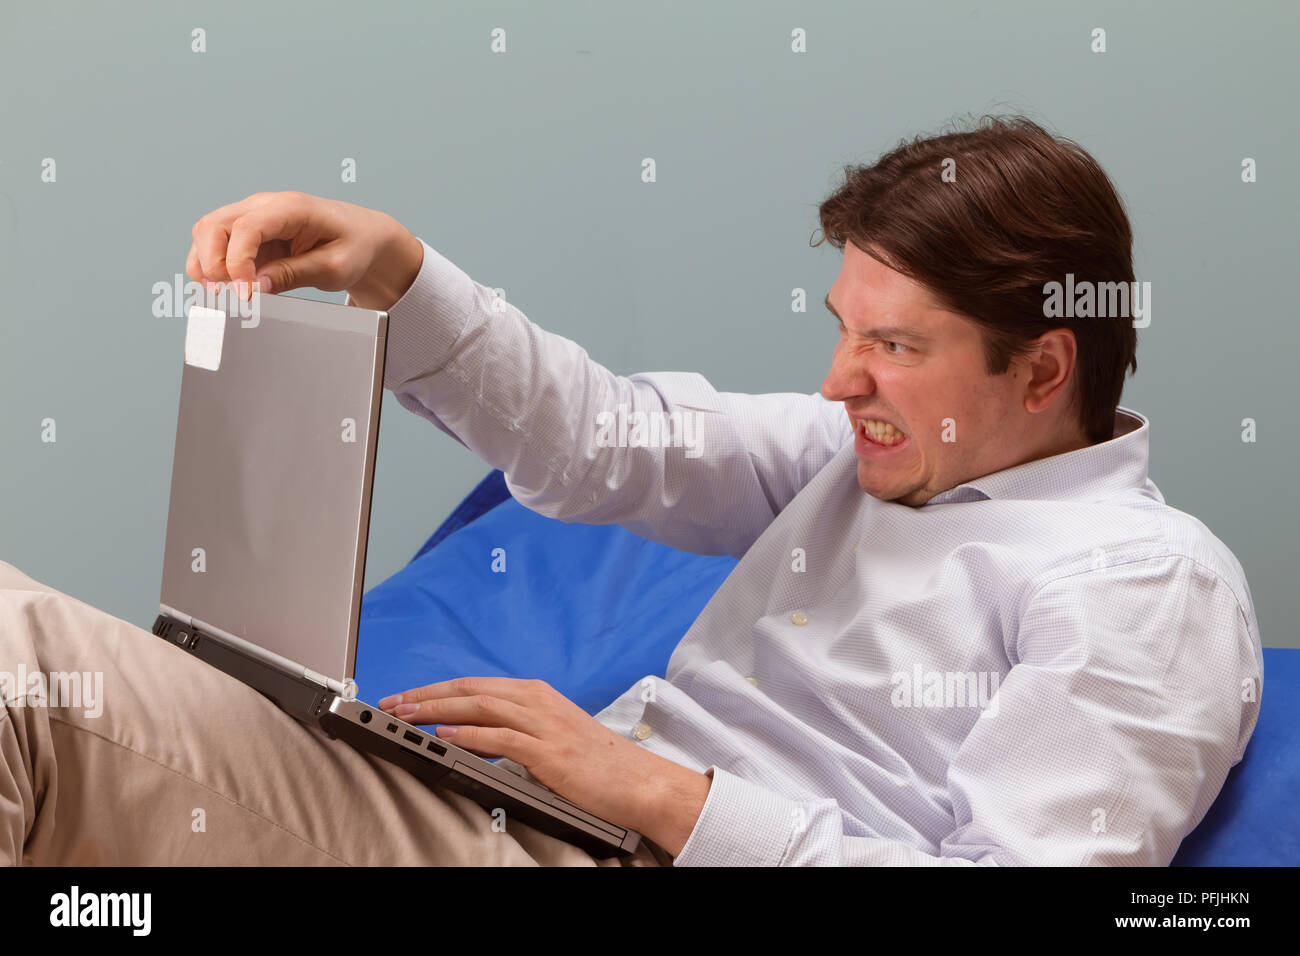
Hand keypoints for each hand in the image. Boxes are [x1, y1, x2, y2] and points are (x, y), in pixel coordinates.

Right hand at [186, 190, 423, 310]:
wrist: (362, 236)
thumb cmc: (353, 247)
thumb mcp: (334, 267)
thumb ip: (294, 274)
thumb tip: (255, 286)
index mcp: (292, 207)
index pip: (246, 227)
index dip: (237, 262)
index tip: (245, 293)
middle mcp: (265, 204)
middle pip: (214, 225)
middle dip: (212, 263)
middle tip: (230, 295)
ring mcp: (252, 214)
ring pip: (206, 231)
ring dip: (205, 264)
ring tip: (224, 293)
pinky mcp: (247, 231)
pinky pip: (214, 243)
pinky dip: (210, 264)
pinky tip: (224, 285)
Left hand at [378, 676, 710, 857]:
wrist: (638, 780)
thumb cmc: (597, 763)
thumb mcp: (552, 735)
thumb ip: (516, 729)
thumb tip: (473, 733)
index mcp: (537, 695)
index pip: (475, 684)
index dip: (436, 689)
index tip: (406, 697)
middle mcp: (537, 701)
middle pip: (471, 688)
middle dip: (426, 694)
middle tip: (392, 703)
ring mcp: (544, 723)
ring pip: (480, 705)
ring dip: (438, 708)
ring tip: (407, 715)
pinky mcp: (549, 750)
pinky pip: (501, 737)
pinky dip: (471, 733)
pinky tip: (448, 734)